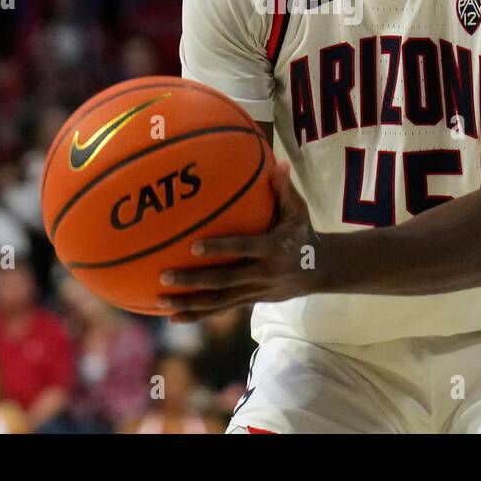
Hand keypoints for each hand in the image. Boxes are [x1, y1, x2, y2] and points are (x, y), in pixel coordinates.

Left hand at [158, 160, 323, 322]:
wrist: (321, 270)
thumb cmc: (304, 233)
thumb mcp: (299, 211)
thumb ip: (285, 189)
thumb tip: (280, 162)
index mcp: (273, 249)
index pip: (243, 249)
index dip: (220, 249)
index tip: (193, 246)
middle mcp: (262, 274)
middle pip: (223, 280)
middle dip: (193, 280)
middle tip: (164, 275)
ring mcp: (255, 292)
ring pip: (219, 302)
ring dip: (189, 303)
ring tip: (160, 301)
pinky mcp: (250, 302)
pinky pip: (221, 310)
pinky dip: (197, 315)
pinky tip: (172, 317)